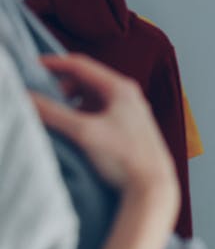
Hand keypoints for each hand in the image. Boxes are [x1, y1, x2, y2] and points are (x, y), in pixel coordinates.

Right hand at [29, 54, 178, 209]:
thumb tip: (28, 98)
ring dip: (71, 103)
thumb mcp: (84, 132)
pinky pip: (98, 113)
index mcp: (121, 88)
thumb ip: (53, 113)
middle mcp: (128, 96)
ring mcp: (129, 112)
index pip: (81, 65)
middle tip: (42, 99)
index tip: (31, 66)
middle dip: (61, 87)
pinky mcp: (127, 128)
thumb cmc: (125, 157)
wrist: (152, 185)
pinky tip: (72, 130)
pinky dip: (81, 115)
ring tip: (56, 116)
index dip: (54, 63)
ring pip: (91, 98)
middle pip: (86, 81)